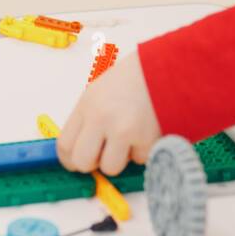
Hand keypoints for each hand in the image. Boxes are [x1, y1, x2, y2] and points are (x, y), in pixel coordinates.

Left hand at [56, 52, 162, 175]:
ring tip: (131, 138)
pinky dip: (144, 150)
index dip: (70, 159)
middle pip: (82, 162)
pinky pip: (139, 161)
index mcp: (87, 105)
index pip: (64, 145)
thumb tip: (82, 148)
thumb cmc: (136, 78)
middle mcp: (101, 118)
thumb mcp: (101, 91)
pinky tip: (148, 130)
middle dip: (93, 164)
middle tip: (105, 154)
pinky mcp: (146, 139)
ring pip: (111, 168)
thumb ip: (89, 119)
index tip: (79, 160)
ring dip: (121, 158)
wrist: (169, 67)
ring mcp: (124, 130)